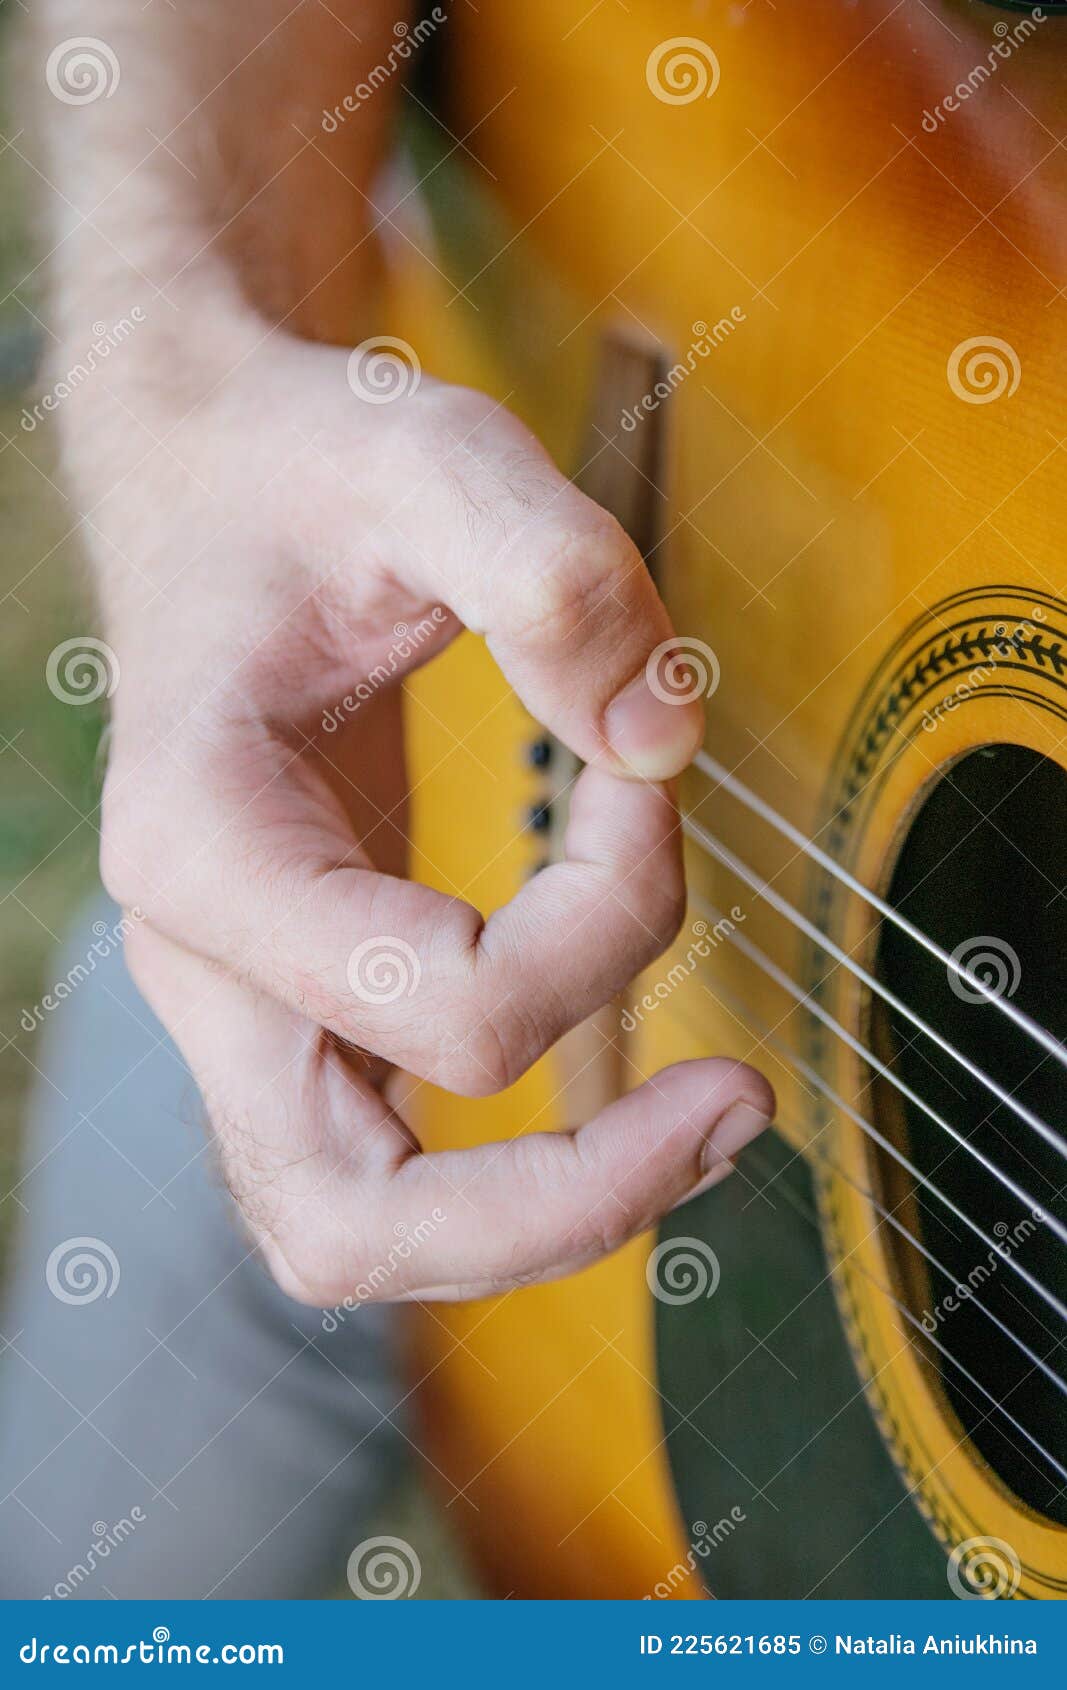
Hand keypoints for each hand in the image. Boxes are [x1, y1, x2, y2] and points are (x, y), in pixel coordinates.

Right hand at [84, 325, 772, 1303]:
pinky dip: (517, 1161)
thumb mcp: (426, 456)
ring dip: (545, 1211)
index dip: (612, 911)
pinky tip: (624, 1089)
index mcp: (202, 845)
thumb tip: (663, 742)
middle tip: (735, 1107)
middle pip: (352, 1219)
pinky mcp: (303, 991)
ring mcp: (242, 993)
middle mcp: (201, 957)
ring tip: (704, 1123)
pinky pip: (395, 1159)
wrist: (203, 476)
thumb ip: (553, 576)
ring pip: (361, 1228)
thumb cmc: (291, 470)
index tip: (651, 772)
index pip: (445, 1004)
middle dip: (568, 1199)